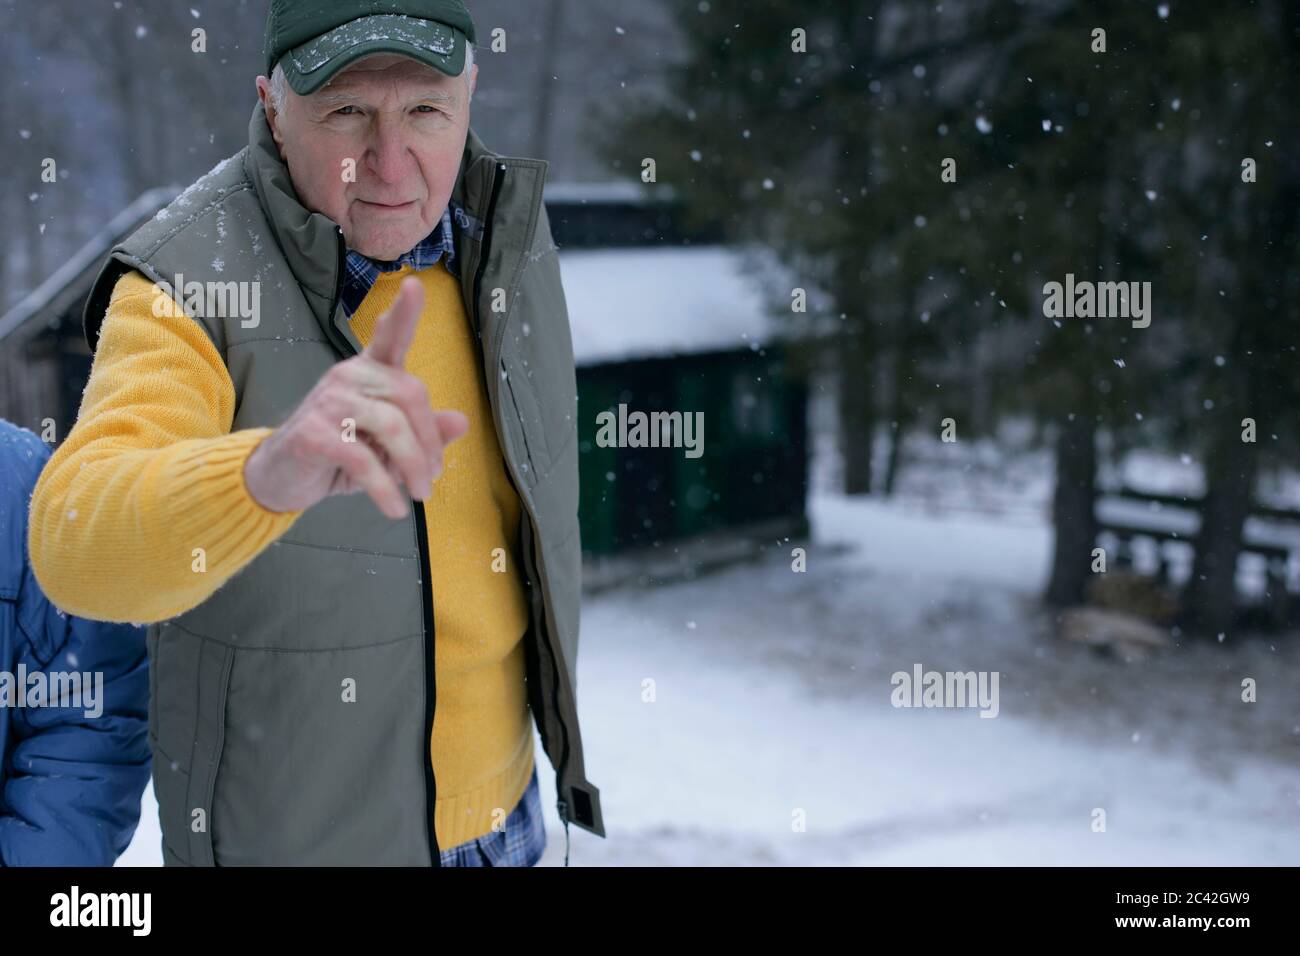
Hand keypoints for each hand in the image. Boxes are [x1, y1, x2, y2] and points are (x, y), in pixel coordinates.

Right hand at [243, 276, 468, 518]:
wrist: (282, 478)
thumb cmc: (342, 455)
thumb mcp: (389, 447)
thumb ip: (423, 432)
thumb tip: (461, 421)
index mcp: (369, 372)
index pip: (389, 337)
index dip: (404, 313)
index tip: (415, 286)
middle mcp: (348, 376)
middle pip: (409, 395)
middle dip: (429, 441)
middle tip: (433, 479)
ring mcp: (329, 400)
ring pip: (391, 427)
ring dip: (412, 467)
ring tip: (420, 495)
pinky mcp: (315, 432)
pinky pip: (364, 459)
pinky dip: (385, 489)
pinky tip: (394, 508)